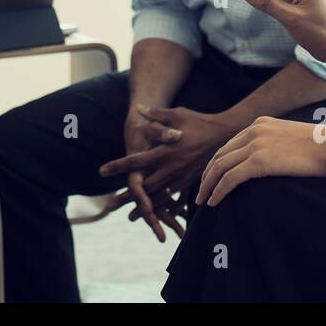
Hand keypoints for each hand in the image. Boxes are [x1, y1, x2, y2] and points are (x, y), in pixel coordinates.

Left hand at [99, 105, 238, 241]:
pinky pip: (173, 196)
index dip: (118, 166)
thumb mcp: (176, 114)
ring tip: (130, 216)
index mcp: (166, 150)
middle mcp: (172, 166)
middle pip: (146, 185)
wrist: (223, 133)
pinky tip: (154, 212)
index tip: (102, 171)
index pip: (137, 160)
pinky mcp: (189, 180)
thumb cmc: (197, 121)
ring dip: (144, 206)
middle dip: (128, 196)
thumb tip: (138, 109)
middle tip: (110, 205)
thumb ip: (155, 115)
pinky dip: (162, 204)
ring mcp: (182, 175)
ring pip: (160, 195)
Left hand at [196, 116, 325, 208]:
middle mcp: (253, 131)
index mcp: (260, 124)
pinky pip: (230, 179)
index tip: (211, 176)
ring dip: (208, 185)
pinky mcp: (258, 161)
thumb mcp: (292, 138)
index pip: (230, 144)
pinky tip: (213, 202)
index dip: (217, 162)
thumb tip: (271, 160)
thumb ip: (275, 144)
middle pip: (220, 155)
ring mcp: (255, 145)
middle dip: (207, 174)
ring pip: (220, 167)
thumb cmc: (321, 147)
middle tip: (200, 190)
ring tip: (202, 201)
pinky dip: (218, 191)